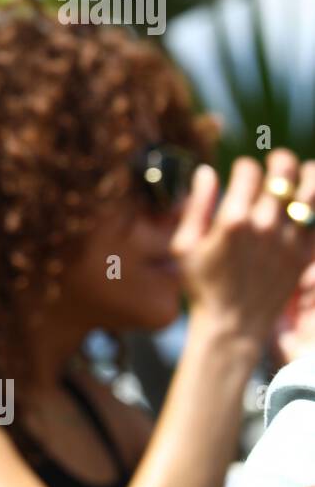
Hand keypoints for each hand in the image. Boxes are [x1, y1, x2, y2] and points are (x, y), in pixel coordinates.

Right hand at [172, 151, 314, 352]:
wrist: (231, 325)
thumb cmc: (201, 284)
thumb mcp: (185, 245)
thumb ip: (197, 205)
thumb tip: (207, 172)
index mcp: (233, 220)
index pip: (248, 171)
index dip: (244, 166)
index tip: (241, 172)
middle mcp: (265, 226)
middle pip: (284, 173)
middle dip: (279, 161)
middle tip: (274, 165)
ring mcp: (288, 240)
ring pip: (310, 191)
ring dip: (308, 176)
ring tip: (303, 174)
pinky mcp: (303, 255)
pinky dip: (314, 208)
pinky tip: (306, 205)